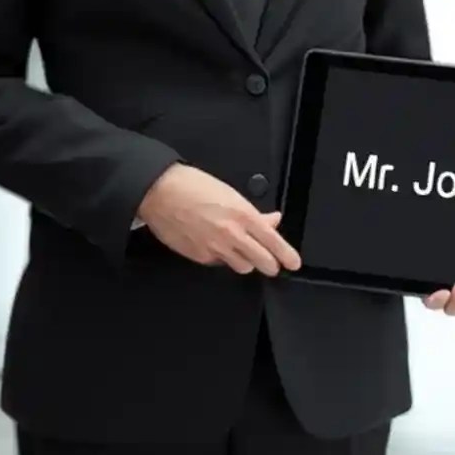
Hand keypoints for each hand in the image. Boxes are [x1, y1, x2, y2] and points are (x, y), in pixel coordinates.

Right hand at [138, 164, 301, 275]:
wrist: (160, 193)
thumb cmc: (193, 187)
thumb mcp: (231, 194)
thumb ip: (254, 213)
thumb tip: (271, 221)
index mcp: (243, 215)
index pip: (273, 241)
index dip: (287, 255)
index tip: (294, 262)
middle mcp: (232, 235)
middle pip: (262, 262)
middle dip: (270, 264)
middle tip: (271, 263)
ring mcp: (215, 248)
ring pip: (242, 267)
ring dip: (246, 261)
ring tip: (243, 252)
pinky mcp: (199, 256)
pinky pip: (219, 263)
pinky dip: (223, 258)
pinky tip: (218, 246)